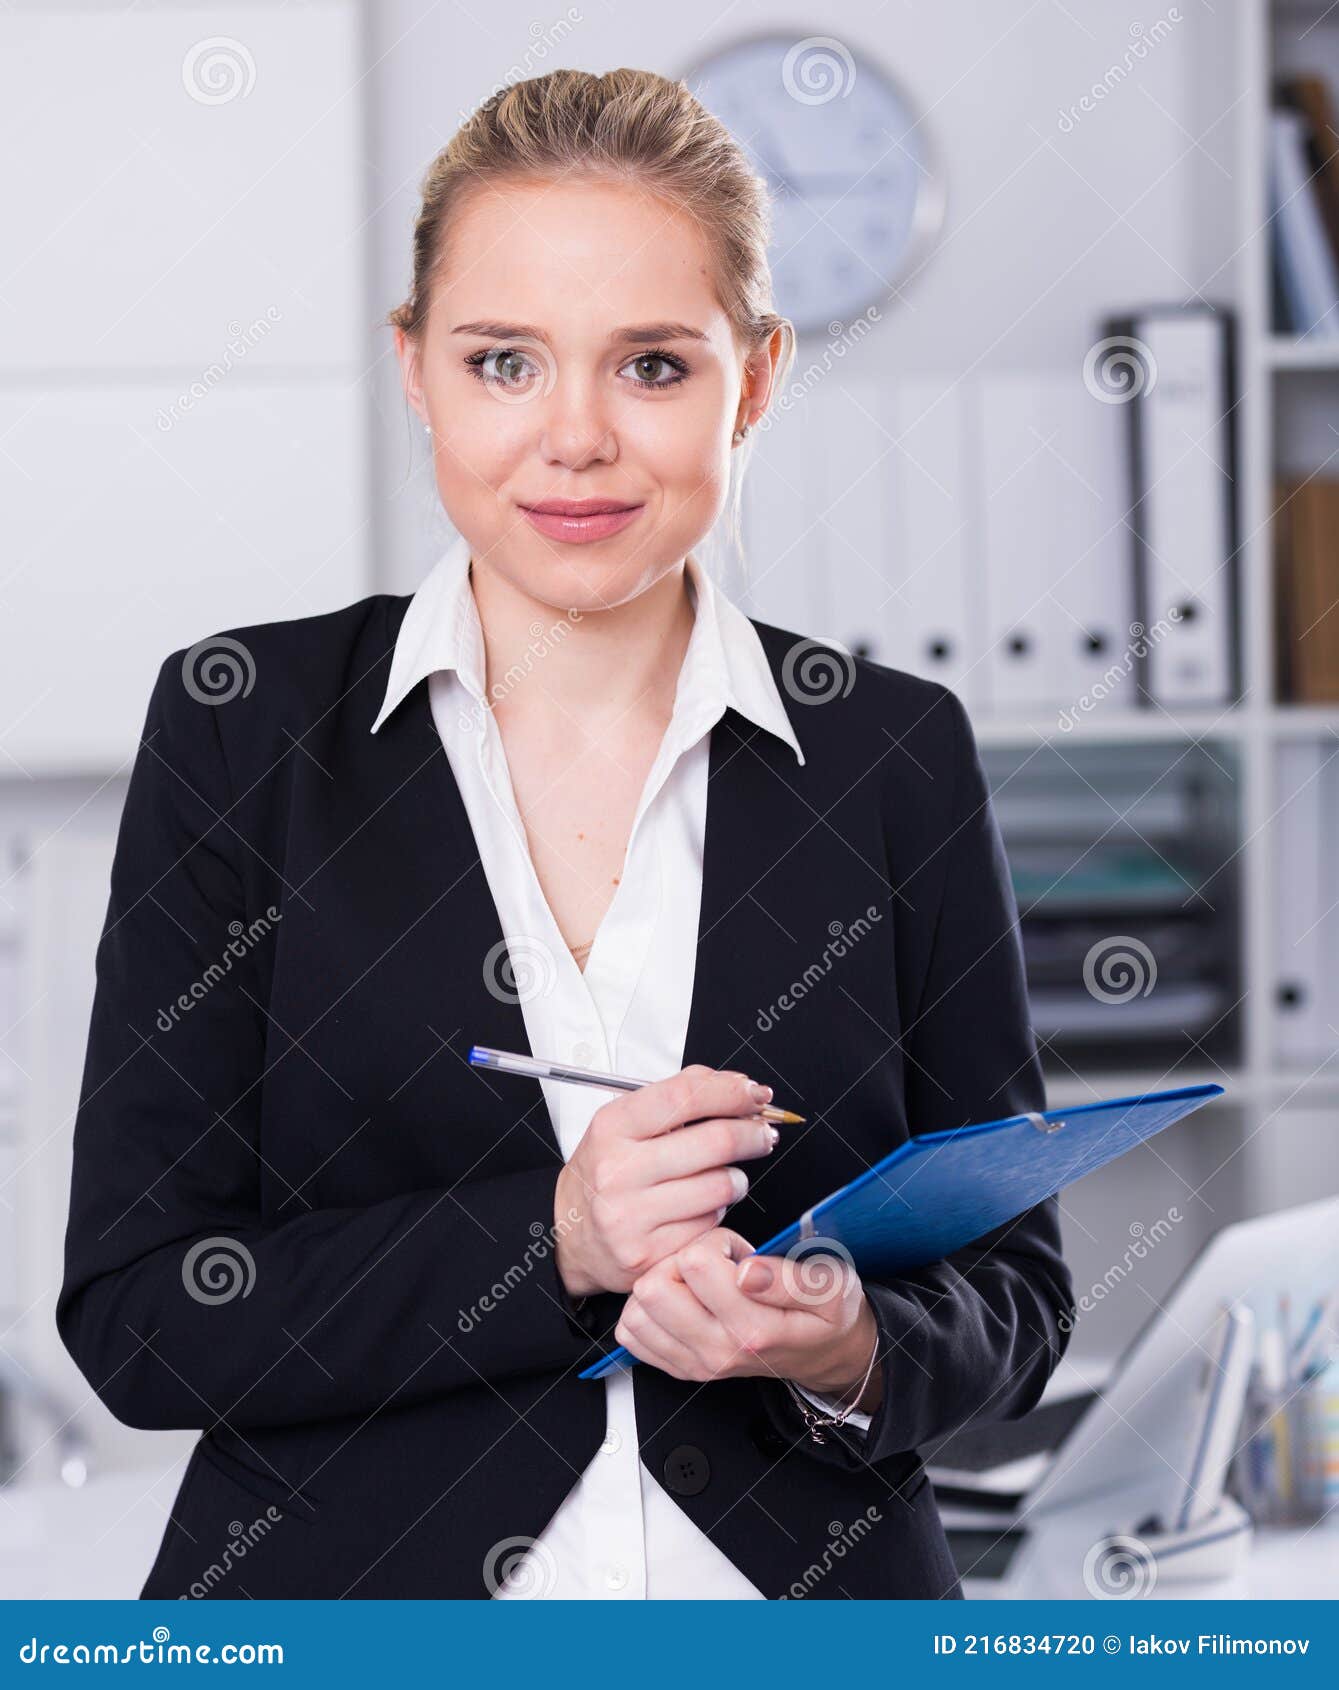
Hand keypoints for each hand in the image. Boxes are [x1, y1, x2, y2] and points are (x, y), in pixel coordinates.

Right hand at [554, 1067, 779, 1296]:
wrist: (571, 1235)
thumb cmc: (606, 1172)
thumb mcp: (625, 1123)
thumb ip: (678, 1098)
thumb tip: (738, 1087)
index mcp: (612, 1127)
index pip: (686, 1095)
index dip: (731, 1092)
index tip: (755, 1094)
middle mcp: (617, 1170)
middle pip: (716, 1142)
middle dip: (753, 1134)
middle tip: (763, 1134)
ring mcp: (630, 1216)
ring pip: (721, 1187)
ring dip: (735, 1179)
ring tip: (722, 1177)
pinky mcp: (647, 1254)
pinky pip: (710, 1225)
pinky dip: (715, 1213)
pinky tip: (698, 1208)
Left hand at [613, 1227, 882, 1408]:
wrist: (823, 1355)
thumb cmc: (826, 1315)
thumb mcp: (829, 1287)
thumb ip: (788, 1279)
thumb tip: (746, 1271)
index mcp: (753, 1329)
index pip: (694, 1263)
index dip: (716, 1242)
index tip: (740, 1253)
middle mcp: (718, 1351)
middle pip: (652, 1287)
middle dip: (679, 1260)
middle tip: (714, 1266)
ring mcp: (696, 1363)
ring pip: (637, 1310)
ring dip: (662, 1285)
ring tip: (700, 1285)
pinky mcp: (680, 1366)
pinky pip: (633, 1333)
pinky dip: (648, 1310)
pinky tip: (681, 1301)